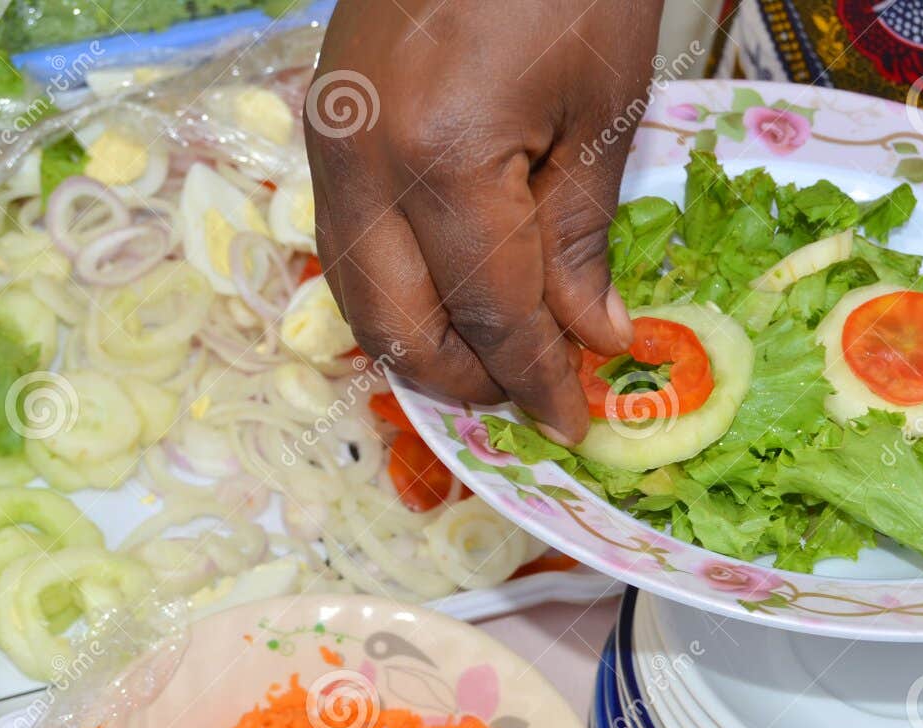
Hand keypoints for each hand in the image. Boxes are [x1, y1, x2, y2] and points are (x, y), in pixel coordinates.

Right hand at [305, 0, 664, 442]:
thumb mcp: (601, 109)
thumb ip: (581, 240)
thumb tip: (588, 340)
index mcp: (441, 157)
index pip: (489, 315)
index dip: (536, 382)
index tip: (573, 423)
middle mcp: (360, 162)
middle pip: (396, 328)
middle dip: (469, 380)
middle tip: (536, 388)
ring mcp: (327, 140)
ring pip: (354, 295)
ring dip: (423, 343)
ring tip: (496, 355)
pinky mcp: (321, 121)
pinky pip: (346, 242)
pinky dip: (396, 287)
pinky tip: (451, 289)